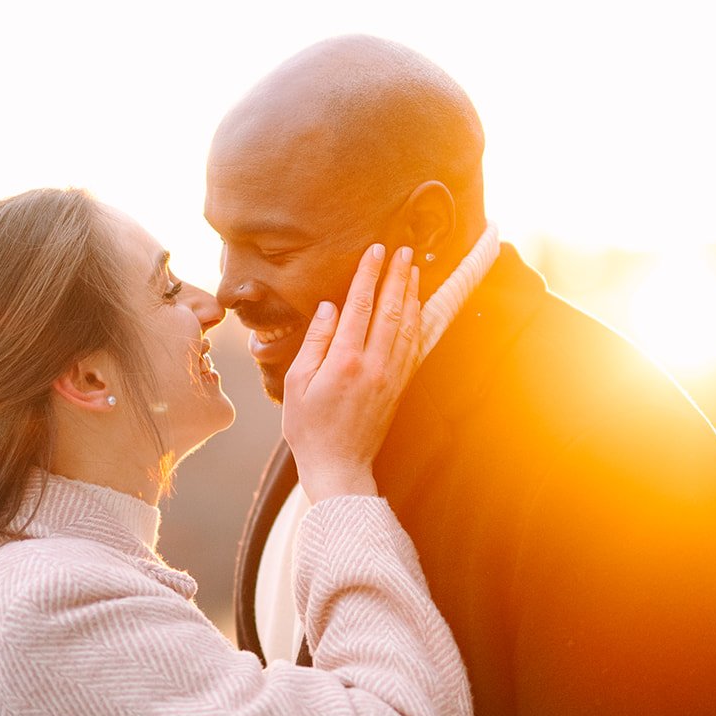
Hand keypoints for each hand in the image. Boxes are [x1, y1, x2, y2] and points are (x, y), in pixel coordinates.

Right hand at [282, 243, 422, 500]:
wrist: (339, 467)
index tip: (375, 249)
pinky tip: (419, 305)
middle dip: (397, 276)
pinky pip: (415, 346)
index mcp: (345, 361)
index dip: (368, 275)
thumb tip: (330, 307)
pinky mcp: (400, 386)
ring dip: (411, 293)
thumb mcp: (296, 384)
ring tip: (413, 268)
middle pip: (390, 309)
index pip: (359, 306)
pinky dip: (419, 321)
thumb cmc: (308, 428)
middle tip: (403, 249)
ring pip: (408, 324)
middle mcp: (374, 365)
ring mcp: (392, 376)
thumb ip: (315, 342)